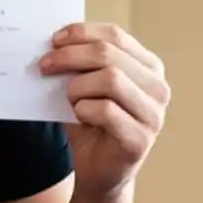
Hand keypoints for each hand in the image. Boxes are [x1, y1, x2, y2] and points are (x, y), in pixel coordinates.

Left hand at [39, 23, 170, 202]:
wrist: (97, 168)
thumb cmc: (91, 120)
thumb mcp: (86, 83)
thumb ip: (80, 61)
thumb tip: (53, 40)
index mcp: (148, 67)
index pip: (115, 35)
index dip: (81, 33)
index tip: (53, 40)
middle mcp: (157, 88)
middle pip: (108, 54)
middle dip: (69, 56)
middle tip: (45, 65)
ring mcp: (153, 115)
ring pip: (110, 79)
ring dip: (78, 86)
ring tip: (70, 98)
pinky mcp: (141, 140)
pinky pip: (106, 111)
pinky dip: (84, 109)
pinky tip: (80, 117)